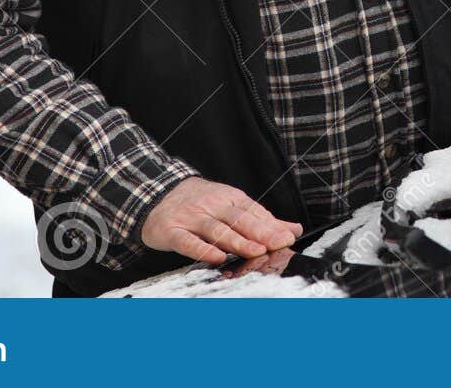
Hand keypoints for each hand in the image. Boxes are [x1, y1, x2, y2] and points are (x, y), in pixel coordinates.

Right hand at [141, 177, 302, 264]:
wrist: (157, 193)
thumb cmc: (200, 202)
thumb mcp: (232, 204)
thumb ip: (262, 220)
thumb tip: (293, 229)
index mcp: (229, 198)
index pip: (253, 211)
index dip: (271, 225)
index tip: (287, 237)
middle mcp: (212, 205)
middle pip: (238, 219)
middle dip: (259, 232)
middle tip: (277, 244)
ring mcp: (191, 218)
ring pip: (217, 230)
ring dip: (237, 241)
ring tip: (255, 251)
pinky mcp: (172, 231)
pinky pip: (188, 241)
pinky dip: (202, 249)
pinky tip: (216, 257)